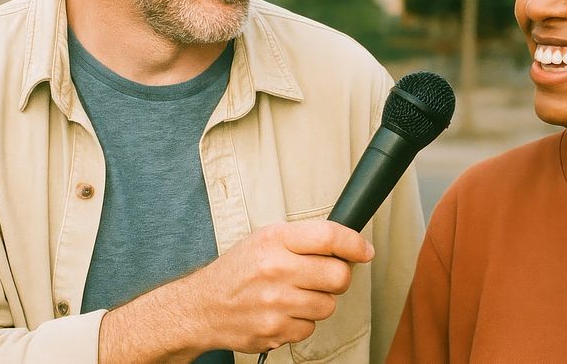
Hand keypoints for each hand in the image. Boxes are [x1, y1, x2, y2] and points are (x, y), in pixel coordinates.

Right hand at [99, 220, 374, 361]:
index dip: (354, 243)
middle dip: (337, 277)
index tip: (364, 250)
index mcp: (274, 240)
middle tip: (322, 276)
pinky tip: (283, 311)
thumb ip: (303, 239)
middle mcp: (276, 270)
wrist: (202, 308)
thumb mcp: (265, 239)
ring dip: (319, 301)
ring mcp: (275, 303)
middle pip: (338, 276)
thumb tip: (347, 245)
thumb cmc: (237, 271)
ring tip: (296, 294)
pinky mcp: (274, 331)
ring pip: (328, 305)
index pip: (329, 237)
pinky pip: (309, 328)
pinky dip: (301, 321)